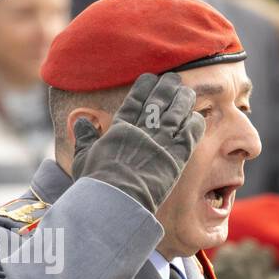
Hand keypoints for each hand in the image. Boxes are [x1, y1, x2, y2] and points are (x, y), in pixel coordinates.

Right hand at [71, 72, 204, 214]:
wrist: (117, 200)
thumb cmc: (97, 184)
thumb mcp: (84, 158)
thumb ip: (85, 138)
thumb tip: (80, 122)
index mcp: (119, 129)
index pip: (134, 101)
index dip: (144, 88)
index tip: (150, 78)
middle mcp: (142, 131)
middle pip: (157, 103)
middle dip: (166, 88)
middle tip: (174, 79)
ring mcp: (160, 143)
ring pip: (175, 115)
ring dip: (183, 101)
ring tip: (188, 92)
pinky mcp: (175, 157)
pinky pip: (189, 136)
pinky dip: (194, 125)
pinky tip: (197, 117)